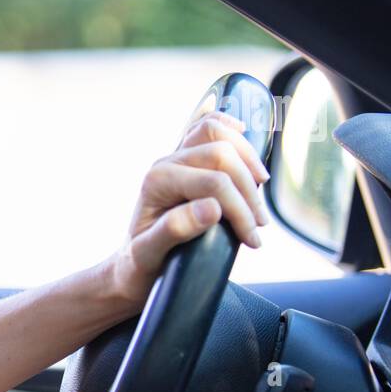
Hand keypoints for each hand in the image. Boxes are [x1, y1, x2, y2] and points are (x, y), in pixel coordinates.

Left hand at [105, 109, 269, 311]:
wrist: (132, 264)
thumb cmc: (140, 261)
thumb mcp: (149, 254)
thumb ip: (175, 230)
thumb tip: (211, 208)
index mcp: (156, 181)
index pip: (215, 182)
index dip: (240, 209)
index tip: (252, 238)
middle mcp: (166, 163)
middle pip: (223, 154)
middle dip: (248, 190)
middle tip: (258, 225)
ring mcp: (177, 158)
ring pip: (220, 135)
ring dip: (249, 163)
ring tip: (258, 198)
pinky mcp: (188, 160)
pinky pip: (208, 127)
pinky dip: (230, 128)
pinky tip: (244, 136)